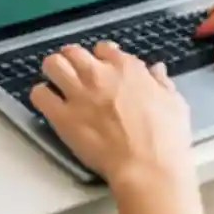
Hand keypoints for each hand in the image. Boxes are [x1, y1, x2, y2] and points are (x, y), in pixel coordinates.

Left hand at [31, 42, 192, 185]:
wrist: (147, 165)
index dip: (102, 57)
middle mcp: (100, 74)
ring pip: (52, 65)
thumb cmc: (166, 136)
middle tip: (76, 73)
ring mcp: (78, 94)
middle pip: (73, 52)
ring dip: (54, 71)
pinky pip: (39, 94)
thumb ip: (161, 82)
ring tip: (58, 83)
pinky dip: (42, 95)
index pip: (104, 49)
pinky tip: (50, 103)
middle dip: (74, 60)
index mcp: (128, 69)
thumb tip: (156, 70)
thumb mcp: (174, 102)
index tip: (103, 67)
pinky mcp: (61, 116)